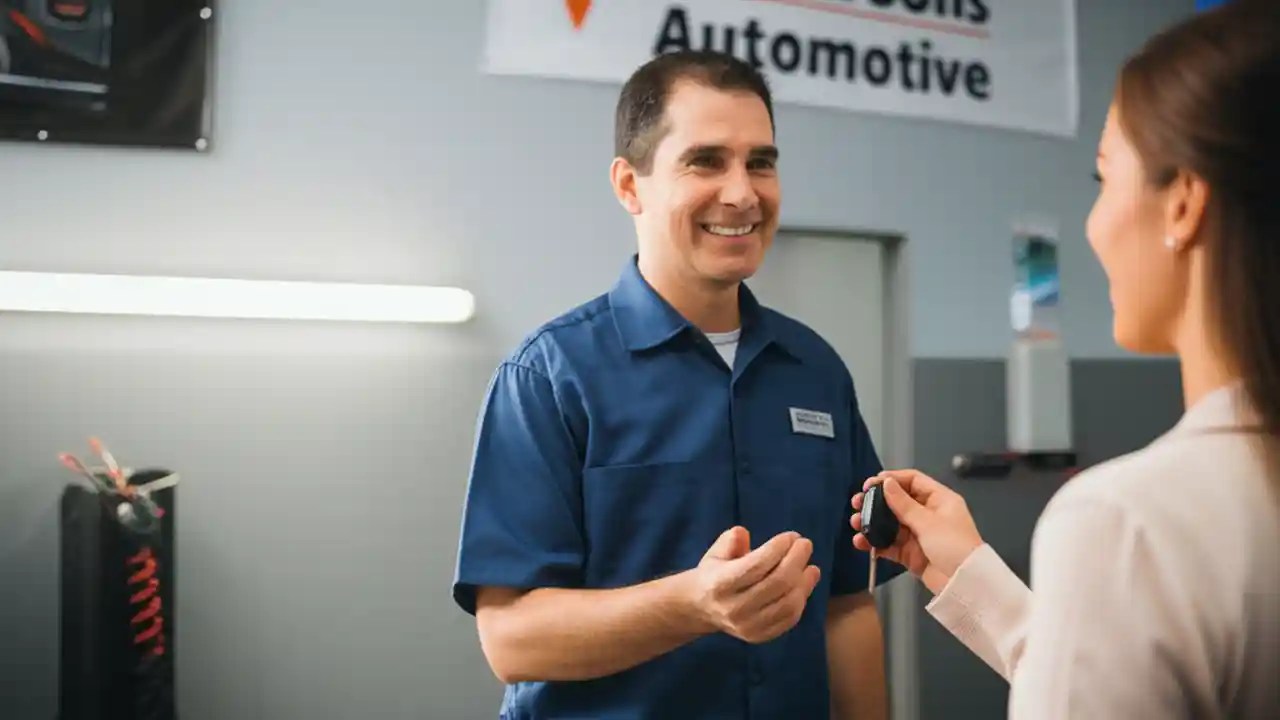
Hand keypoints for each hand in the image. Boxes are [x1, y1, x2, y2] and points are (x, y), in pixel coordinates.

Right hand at [686, 526, 821, 643]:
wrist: (700, 608)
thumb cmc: (714, 573)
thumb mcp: (716, 552)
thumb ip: (730, 540)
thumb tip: (743, 534)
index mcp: (720, 584)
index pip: (756, 566)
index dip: (778, 548)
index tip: (792, 536)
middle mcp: (734, 608)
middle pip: (777, 583)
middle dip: (796, 560)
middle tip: (805, 544)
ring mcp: (747, 626)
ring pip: (787, 604)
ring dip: (804, 582)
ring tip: (811, 567)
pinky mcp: (758, 636)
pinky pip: (789, 619)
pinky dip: (801, 599)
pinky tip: (804, 584)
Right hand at [850, 470, 983, 594]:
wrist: (964, 585)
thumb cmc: (954, 546)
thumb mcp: (929, 522)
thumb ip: (904, 504)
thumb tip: (886, 483)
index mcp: (939, 500)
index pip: (912, 481)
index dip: (891, 479)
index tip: (870, 485)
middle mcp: (928, 514)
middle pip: (897, 502)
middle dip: (876, 502)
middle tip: (857, 503)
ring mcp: (918, 535)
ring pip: (890, 523)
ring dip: (871, 523)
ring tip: (855, 523)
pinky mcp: (911, 554)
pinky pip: (889, 544)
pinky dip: (875, 543)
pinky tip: (861, 542)